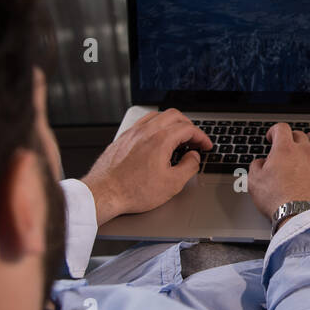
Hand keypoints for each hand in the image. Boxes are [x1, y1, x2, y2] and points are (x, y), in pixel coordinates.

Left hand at [82, 109, 211, 223]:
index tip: (205, 145)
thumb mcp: (171, 184)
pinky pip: (143, 122)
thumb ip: (189, 167)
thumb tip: (194, 157)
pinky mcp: (123, 138)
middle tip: (194, 139)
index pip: (188, 128)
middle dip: (188, 126)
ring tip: (177, 137)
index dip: (201, 136)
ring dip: (172, 123)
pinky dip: (156, 126)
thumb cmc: (133, 191)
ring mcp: (133, 132)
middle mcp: (146, 131)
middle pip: (174, 115)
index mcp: (160, 139)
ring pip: (157, 116)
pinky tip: (156, 139)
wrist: (104, 193)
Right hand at [248, 124, 309, 225]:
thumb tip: (260, 163)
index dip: (275, 131)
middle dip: (293, 137)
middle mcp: (305, 152)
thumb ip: (256, 167)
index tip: (273, 137)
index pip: (281, 129)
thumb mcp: (255, 183)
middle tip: (290, 144)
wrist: (303, 218)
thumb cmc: (279, 202)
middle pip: (301, 135)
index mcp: (285, 151)